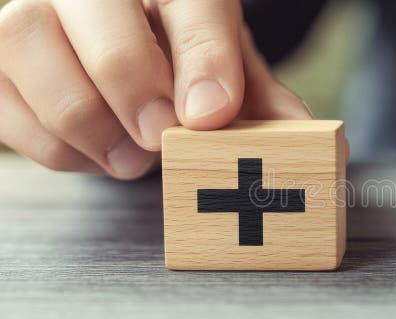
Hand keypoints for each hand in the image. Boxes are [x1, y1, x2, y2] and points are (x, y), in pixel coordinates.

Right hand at [0, 0, 312, 178]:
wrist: (123, 50)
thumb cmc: (179, 58)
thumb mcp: (229, 69)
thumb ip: (260, 98)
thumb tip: (298, 134)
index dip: (203, 55)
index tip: (212, 115)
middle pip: (93, 7)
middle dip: (130, 83)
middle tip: (162, 139)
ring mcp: (32, 13)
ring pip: (28, 45)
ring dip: (86, 120)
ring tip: (134, 159)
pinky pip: (5, 104)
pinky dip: (57, 146)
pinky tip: (98, 154)